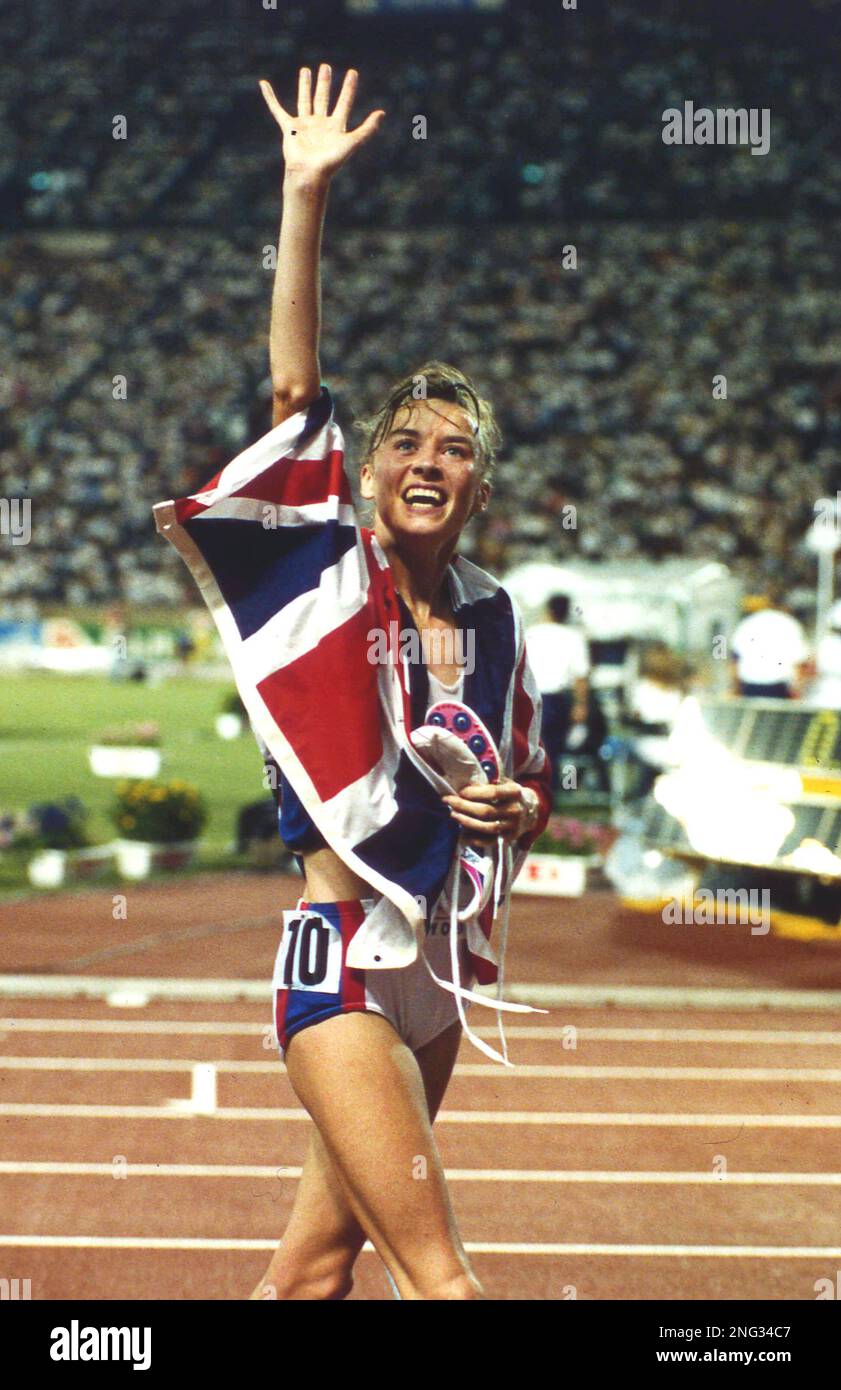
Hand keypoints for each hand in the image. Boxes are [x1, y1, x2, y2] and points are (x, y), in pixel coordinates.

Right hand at [259, 65, 384, 183]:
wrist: (309, 174)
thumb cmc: (331, 162)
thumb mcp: (352, 142)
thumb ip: (367, 129)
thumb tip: (382, 113)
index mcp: (335, 126)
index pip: (344, 102)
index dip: (349, 88)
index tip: (353, 72)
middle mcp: (320, 124)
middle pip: (323, 98)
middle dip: (325, 82)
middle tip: (325, 66)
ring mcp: (304, 125)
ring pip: (305, 100)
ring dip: (305, 85)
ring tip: (306, 70)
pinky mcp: (289, 127)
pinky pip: (277, 109)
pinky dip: (270, 97)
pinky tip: (264, 85)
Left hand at [442, 780, 537, 847]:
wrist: (531, 810)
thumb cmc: (510, 793)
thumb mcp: (505, 782)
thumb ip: (488, 782)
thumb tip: (464, 782)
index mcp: (515, 792)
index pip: (492, 793)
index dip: (473, 793)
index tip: (460, 791)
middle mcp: (516, 810)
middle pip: (486, 811)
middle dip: (464, 806)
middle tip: (448, 801)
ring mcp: (513, 826)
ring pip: (486, 827)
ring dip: (466, 821)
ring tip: (453, 814)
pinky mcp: (509, 838)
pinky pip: (489, 841)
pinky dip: (474, 840)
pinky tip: (462, 834)